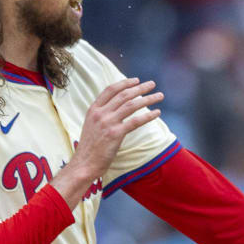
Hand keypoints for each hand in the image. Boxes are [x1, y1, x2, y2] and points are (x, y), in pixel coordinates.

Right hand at [52, 78, 162, 204]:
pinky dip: (148, 116)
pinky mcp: (115, 134)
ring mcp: (107, 123)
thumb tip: (118, 107)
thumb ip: (103, 115)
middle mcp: (100, 113)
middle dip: (140, 88)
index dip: (125, 83)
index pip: (110, 90)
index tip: (136, 80)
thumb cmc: (90, 147)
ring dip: (148, 99)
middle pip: (123, 95)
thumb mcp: (92, 125)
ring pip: (131, 105)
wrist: (84, 163)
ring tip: (159, 96)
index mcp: (93, 110)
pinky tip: (157, 113)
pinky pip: (136, 121)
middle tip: (152, 84)